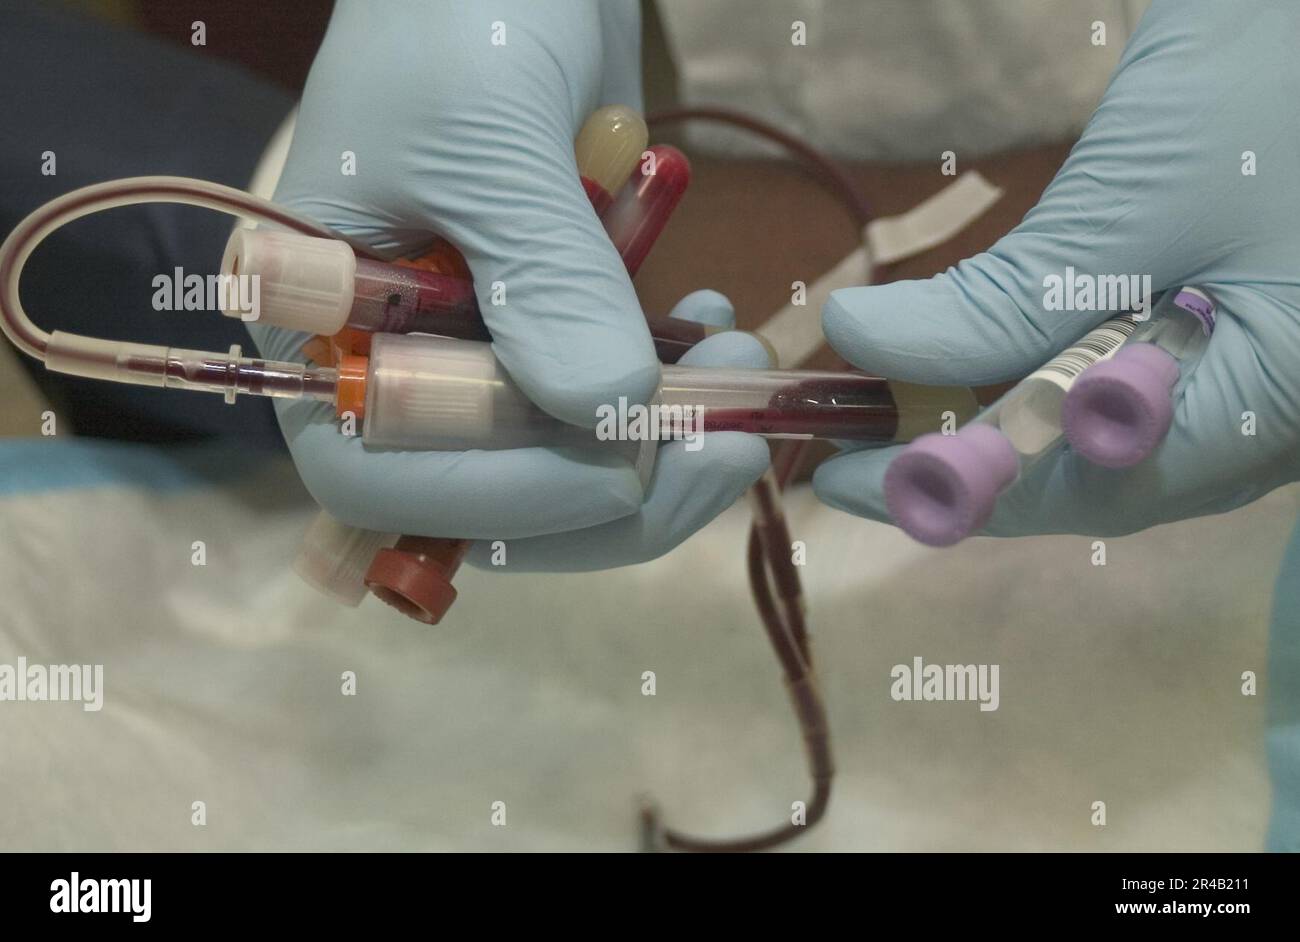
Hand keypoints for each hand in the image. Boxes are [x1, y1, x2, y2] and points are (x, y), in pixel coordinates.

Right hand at [250, 0, 768, 557]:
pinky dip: (671, 396)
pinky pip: (607, 410)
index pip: (378, 478)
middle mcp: (388, 365)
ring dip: (662, 445)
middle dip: (612, 490)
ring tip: (735, 363)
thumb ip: (541, 275)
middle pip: (482, 502)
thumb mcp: (486, 137)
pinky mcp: (548, 333)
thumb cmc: (455, 17)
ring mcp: (476, 357)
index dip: (500, 499)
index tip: (624, 474)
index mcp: (317, 326)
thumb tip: (604, 411)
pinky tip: (714, 334)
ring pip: (560, 470)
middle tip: (725, 446)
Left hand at [814, 0, 1299, 536]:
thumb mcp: (1131, 203)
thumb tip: (862, 340)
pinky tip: (980, 366)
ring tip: (894, 407)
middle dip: (966, 462)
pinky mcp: (1248, 347)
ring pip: (1112, 444)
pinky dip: (1048, 382)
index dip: (953, 491)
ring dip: (1000, 424)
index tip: (844, 474)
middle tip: (856, 440)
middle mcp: (1279, 425)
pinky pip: (1133, 393)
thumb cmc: (1275, 87)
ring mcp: (1268, 390)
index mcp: (1273, 407)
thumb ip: (1002, 302)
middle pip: (1096, 482)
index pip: (1087, 493)